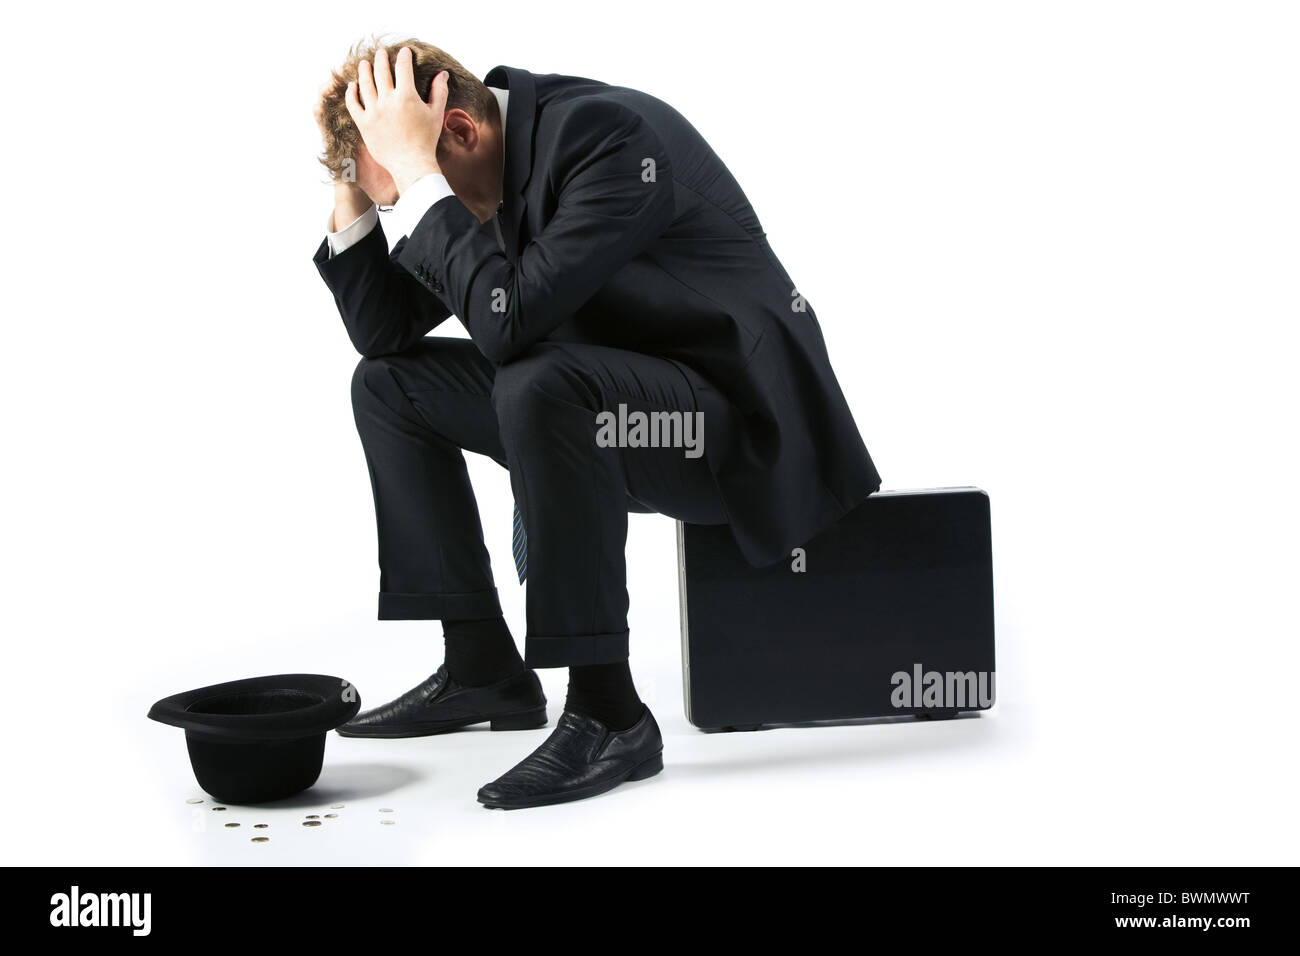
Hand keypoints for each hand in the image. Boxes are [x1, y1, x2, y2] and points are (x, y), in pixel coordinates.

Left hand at [345, 47, 448, 194]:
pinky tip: (352, 86)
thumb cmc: (426, 140)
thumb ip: (439, 91)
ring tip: (364, 64)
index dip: (404, 57)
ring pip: (365, 84)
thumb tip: (442, 73)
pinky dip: (351, 92)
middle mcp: (388, 101)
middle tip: (381, 53)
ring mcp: (374, 111)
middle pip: (381, 71)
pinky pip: (353, 103)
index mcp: (406, 96)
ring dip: (364, 70)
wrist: (411, 164)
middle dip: (381, 59)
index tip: (404, 52)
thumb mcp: (436, 114)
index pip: (403, 68)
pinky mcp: (364, 123)